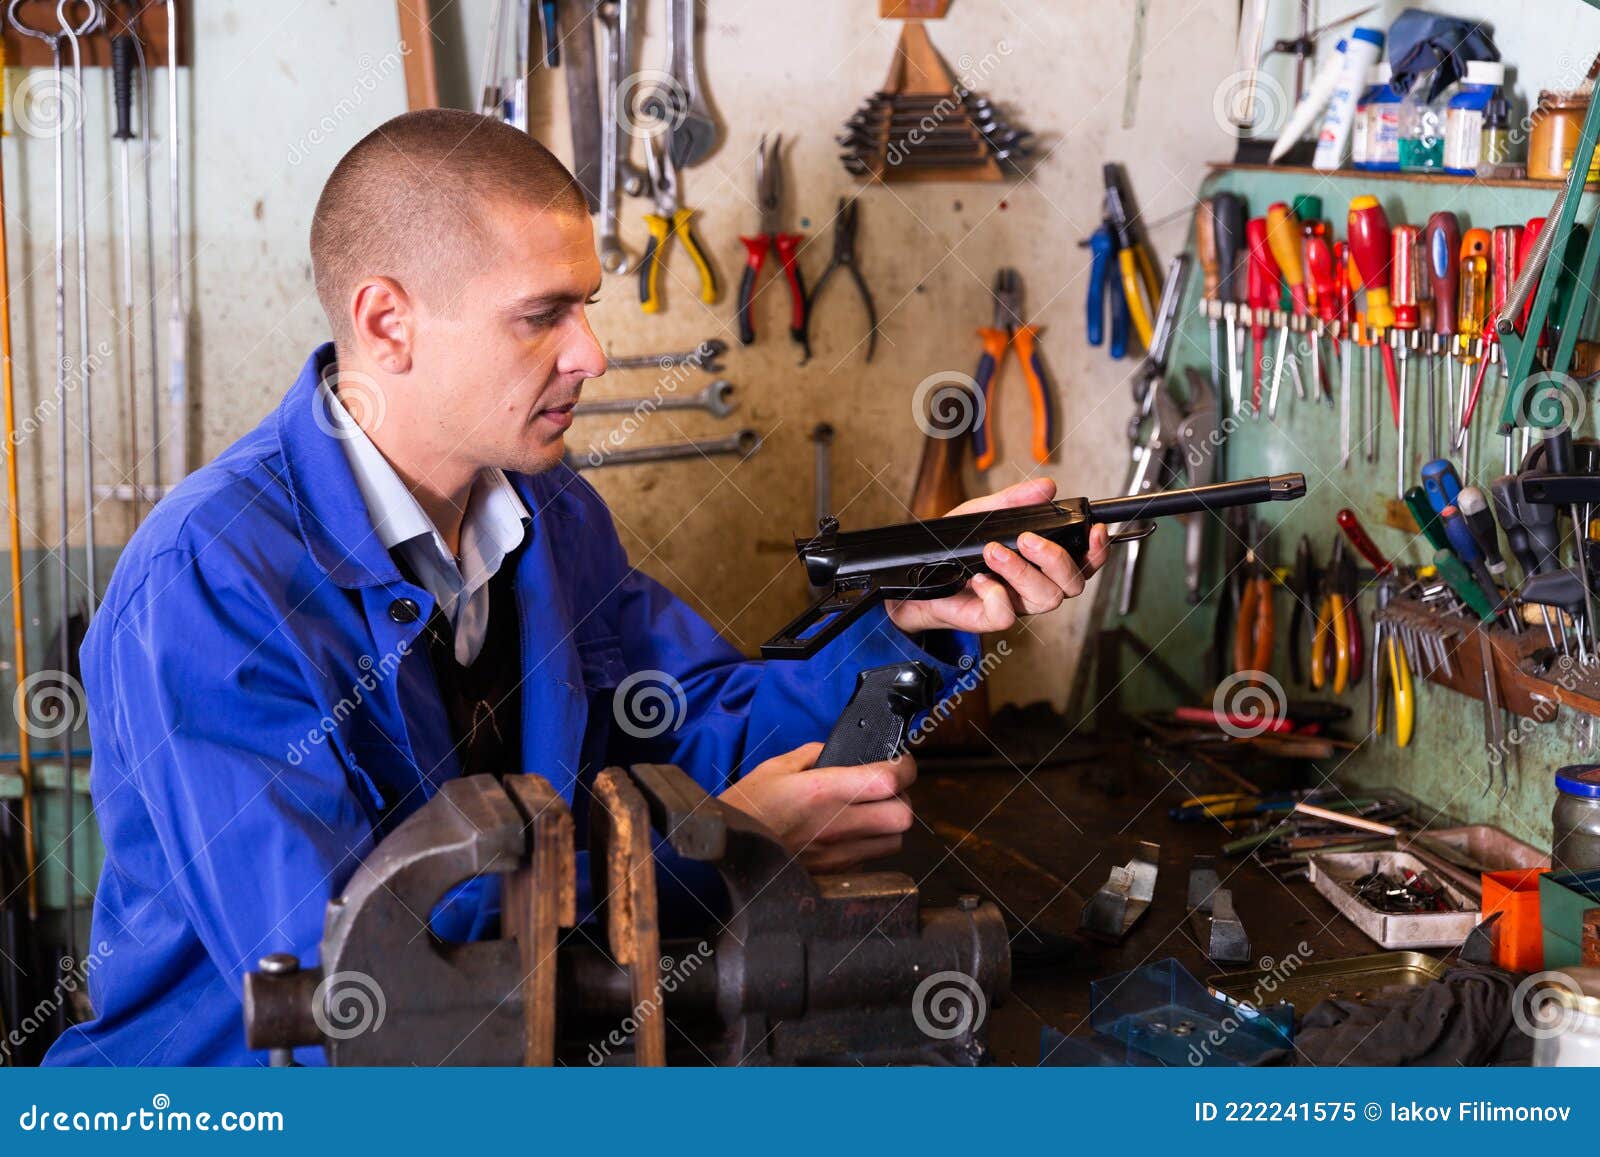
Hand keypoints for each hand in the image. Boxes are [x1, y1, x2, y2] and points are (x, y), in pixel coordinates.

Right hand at [718, 742, 915, 872]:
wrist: (728, 849)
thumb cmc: (748, 808)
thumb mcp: (776, 767)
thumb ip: (814, 754)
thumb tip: (840, 751)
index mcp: (824, 791)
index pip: (889, 780)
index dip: (904, 767)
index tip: (899, 762)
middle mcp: (837, 824)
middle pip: (903, 816)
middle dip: (902, 799)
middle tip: (887, 790)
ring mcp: (838, 853)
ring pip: (895, 841)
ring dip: (890, 825)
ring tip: (871, 813)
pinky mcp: (835, 872)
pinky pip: (871, 858)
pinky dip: (871, 844)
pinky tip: (851, 833)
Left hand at [885, 477, 1109, 635]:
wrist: (914, 580)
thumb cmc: (951, 549)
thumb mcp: (980, 515)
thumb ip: (1012, 502)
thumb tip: (1046, 487)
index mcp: (1040, 562)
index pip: (1083, 562)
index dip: (1097, 550)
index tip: (1094, 530)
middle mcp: (1033, 585)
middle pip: (1072, 584)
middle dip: (1055, 558)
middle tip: (1027, 539)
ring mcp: (1014, 604)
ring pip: (1045, 599)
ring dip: (1022, 571)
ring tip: (993, 551)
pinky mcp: (988, 619)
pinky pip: (1006, 615)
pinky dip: (995, 594)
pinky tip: (978, 578)